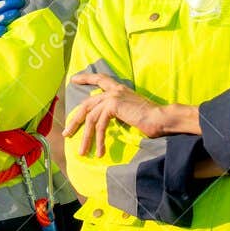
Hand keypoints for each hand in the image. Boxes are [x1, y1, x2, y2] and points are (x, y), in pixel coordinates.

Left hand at [62, 71, 194, 158]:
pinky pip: (100, 125)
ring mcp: (113, 96)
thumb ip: (118, 111)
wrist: (162, 119)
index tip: (73, 79)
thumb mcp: (131, 112)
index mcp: (119, 89)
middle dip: (75, 121)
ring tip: (82, 152)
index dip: (85, 78)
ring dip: (86, 137)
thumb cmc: (152, 120)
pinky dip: (99, 140)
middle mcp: (114, 90)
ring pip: (91, 118)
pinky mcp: (113, 105)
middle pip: (87, 105)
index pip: (100, 79)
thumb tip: (104, 121)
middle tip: (67, 134)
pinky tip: (100, 152)